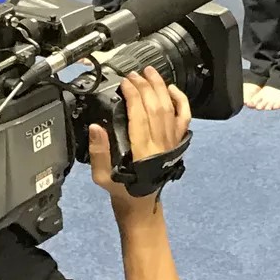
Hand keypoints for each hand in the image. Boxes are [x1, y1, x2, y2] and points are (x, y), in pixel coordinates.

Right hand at [89, 66, 191, 219]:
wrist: (143, 206)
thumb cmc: (122, 191)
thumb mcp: (102, 177)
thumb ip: (98, 153)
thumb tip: (96, 126)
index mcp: (142, 151)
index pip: (140, 115)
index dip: (134, 94)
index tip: (124, 82)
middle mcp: (160, 144)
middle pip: (156, 107)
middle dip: (145, 86)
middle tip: (133, 74)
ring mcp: (171, 142)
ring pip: (170, 109)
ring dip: (160, 87)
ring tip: (150, 73)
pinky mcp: (177, 143)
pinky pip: (184, 119)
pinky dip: (181, 101)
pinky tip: (172, 88)